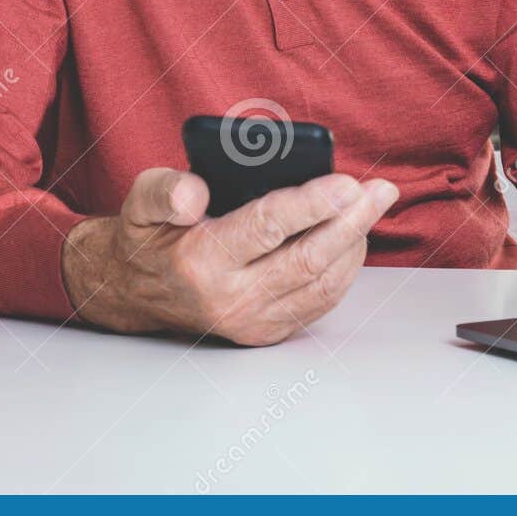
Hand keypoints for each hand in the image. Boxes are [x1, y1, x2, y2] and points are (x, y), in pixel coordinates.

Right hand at [60, 168, 397, 344]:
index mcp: (200, 260)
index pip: (267, 228)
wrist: (135, 291)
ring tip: (373, 205)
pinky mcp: (266, 332)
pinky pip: (319, 302)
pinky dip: (344, 269)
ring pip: (322, 283)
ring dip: (355, 243)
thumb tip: (196, 192)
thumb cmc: (149, 235)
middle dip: (352, 221)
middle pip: (308, 258)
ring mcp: (252, 321)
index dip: (312, 204)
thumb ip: (165, 191)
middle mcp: (230, 298)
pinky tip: (354, 237)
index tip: (347, 182)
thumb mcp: (141, 201)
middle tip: (381, 190)